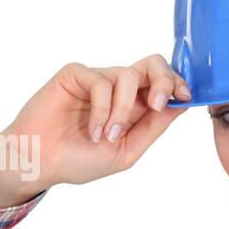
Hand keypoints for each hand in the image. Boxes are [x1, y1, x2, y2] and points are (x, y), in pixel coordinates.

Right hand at [0, 55, 192, 196]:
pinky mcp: (75, 74)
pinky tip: (92, 130)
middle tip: (161, 101)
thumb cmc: (80, 159)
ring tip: (107, 135)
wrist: (41, 164)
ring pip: (128, 76)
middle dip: (164, 79)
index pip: (164, 83)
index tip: (187, 97)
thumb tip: (182, 104)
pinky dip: (102, 109)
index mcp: (135, 105)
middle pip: (152, 64)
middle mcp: (118, 88)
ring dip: (123, 110)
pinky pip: (101, 82)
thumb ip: (154, 126)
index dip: (179, 84)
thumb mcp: (128, 149)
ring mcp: (97, 79)